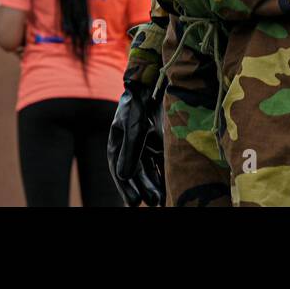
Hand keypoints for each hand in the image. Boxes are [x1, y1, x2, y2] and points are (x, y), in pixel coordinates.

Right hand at [107, 80, 164, 206]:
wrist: (155, 85)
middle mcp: (131, 148)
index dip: (127, 188)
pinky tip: (171, 185)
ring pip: (150, 171)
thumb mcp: (134, 127)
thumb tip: (123, 176)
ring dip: (155, 185)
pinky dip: (164, 173)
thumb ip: (131, 151)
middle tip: (153, 202)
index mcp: (118, 144)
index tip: (135, 202)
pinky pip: (162, 162)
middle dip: (144, 189)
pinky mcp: (160, 144)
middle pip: (136, 174)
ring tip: (162, 199)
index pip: (120, 171)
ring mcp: (146, 146)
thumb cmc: (140, 104)